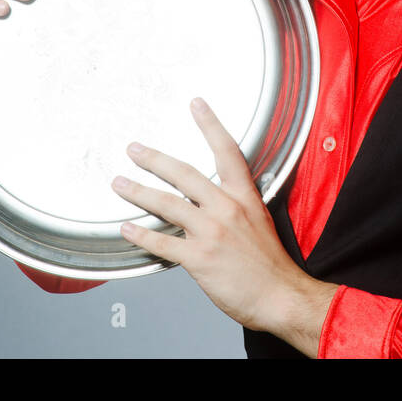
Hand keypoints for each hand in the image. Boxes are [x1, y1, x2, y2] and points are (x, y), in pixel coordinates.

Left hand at [112, 97, 337, 351]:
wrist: (282, 296)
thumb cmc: (271, 265)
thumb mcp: (260, 222)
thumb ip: (236, 208)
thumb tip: (214, 202)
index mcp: (244, 197)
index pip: (227, 151)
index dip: (210, 125)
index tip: (196, 104)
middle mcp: (226, 208)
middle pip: (184, 174)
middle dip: (155, 159)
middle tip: (134, 149)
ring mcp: (212, 232)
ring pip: (167, 204)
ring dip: (138, 192)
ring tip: (119, 183)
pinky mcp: (200, 258)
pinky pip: (162, 242)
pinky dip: (141, 235)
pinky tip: (127, 229)